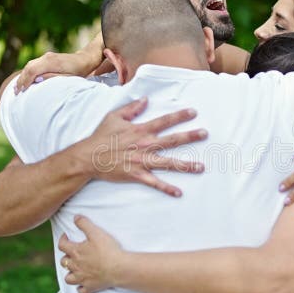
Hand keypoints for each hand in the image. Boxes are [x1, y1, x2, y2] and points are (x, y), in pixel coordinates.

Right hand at [15, 51, 104, 93]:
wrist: (85, 59)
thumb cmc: (79, 71)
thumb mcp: (68, 78)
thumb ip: (52, 78)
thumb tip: (37, 80)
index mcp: (51, 62)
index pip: (32, 70)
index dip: (25, 81)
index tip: (21, 91)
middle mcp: (47, 57)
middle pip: (28, 67)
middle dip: (21, 80)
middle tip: (16, 92)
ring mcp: (46, 56)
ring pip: (29, 65)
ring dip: (23, 76)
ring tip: (18, 88)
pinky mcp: (47, 58)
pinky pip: (34, 64)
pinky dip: (28, 72)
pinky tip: (25, 80)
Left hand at [59, 215, 123, 292]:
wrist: (118, 268)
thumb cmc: (107, 249)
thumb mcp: (96, 232)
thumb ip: (84, 223)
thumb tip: (75, 217)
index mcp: (75, 252)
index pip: (62, 245)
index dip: (62, 239)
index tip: (66, 236)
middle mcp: (75, 266)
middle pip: (64, 262)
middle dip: (67, 257)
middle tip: (74, 253)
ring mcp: (82, 278)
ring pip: (69, 278)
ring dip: (70, 274)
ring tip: (76, 270)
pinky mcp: (90, 287)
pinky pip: (81, 291)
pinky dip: (81, 288)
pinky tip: (84, 284)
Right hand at [77, 97, 206, 196]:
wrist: (88, 158)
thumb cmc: (100, 136)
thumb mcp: (114, 117)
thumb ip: (132, 108)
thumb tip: (146, 99)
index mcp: (140, 130)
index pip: (164, 121)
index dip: (179, 116)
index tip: (194, 112)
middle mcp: (144, 144)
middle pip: (172, 140)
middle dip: (190, 136)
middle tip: (205, 133)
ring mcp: (142, 160)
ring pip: (168, 163)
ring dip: (186, 165)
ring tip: (201, 167)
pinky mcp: (137, 174)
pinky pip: (155, 182)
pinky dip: (167, 188)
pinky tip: (179, 193)